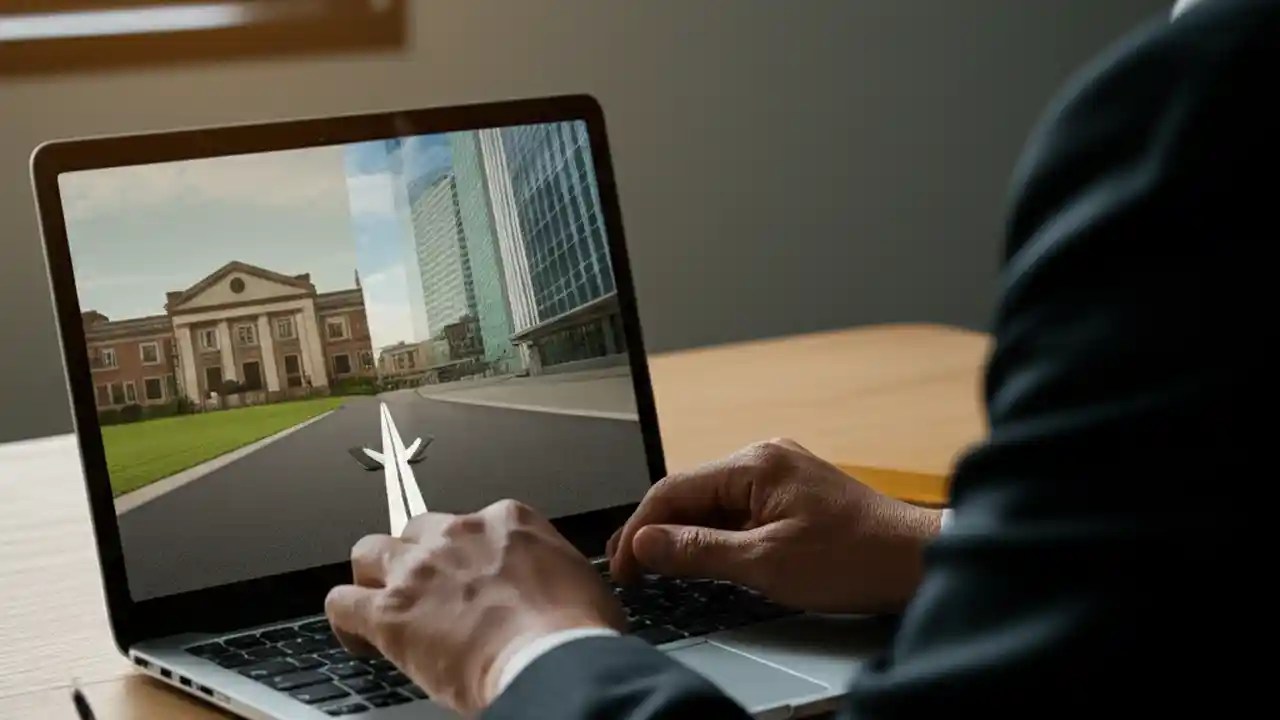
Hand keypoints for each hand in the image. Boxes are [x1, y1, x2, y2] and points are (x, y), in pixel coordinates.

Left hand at [325, 499, 625, 715]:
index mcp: (508, 521)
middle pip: (417, 530)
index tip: (475, 580)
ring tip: (386, 604)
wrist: (552, 658)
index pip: (474, 524)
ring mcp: (418, 569)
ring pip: (370, 552)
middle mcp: (457, 534)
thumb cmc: (575, 629)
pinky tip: (362, 639)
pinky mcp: (389, 611)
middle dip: (419, 558)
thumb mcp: (580, 580)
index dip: (469, 555)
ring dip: (375, 576)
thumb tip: (561, 593)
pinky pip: (342, 602)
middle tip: (431, 592)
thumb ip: (553, 571)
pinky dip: (346, 619)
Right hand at [607, 438, 942, 613]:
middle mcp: (765, 457)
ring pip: (712, 502)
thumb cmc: (855, 558)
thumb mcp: (765, 563)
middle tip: (632, 571)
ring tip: (659, 568)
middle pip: (690, 492)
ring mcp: (780, 473)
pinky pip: (737, 509)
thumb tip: (645, 544)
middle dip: (657, 531)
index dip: (640, 529)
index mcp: (755, 462)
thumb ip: (698, 551)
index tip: (623, 566)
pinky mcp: (792, 494)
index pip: (673, 490)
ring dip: (684, 534)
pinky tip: (703, 557)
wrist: (917, 561)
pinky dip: (714, 533)